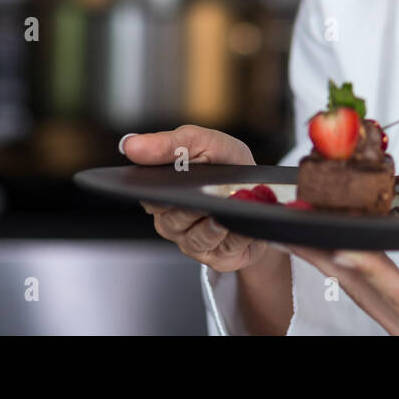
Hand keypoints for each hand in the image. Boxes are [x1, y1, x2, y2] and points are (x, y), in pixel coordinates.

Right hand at [122, 125, 272, 273]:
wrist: (268, 198)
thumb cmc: (230, 170)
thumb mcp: (209, 145)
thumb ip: (174, 143)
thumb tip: (131, 143)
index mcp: (164, 193)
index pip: (149, 194)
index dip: (153, 187)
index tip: (159, 181)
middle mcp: (174, 221)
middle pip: (173, 217)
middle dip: (186, 205)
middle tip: (195, 196)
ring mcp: (195, 241)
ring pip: (196, 236)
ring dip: (210, 224)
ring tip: (220, 213)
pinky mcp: (220, 256)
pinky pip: (224, 248)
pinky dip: (233, 236)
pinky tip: (237, 225)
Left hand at [284, 230, 398, 334]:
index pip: (397, 293)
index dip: (368, 267)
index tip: (341, 247)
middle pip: (361, 291)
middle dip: (325, 257)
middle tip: (295, 229)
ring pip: (359, 292)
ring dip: (329, 261)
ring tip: (302, 234)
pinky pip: (370, 293)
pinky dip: (351, 268)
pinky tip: (338, 251)